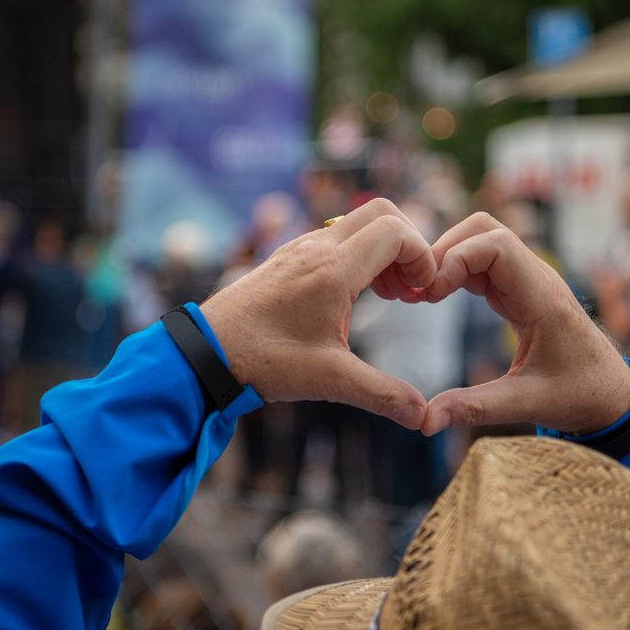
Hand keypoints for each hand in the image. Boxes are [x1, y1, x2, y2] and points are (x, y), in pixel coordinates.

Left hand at [201, 198, 437, 428]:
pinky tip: (354, 296)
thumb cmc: (264, 361)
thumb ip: (381, 394)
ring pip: (357, 223)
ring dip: (383, 250)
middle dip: (408, 244)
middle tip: (411, 288)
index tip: (424, 293)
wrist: (205, 352)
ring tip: (390, 296)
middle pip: (381, 212)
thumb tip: (422, 417)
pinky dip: (358, 255)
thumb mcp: (329, 380)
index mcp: (333, 269)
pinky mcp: (288, 257)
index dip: (422, 256)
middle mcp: (317, 247)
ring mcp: (300, 248)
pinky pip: (335, 236)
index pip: (394, 231)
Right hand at [421, 213, 629, 435]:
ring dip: (448, 258)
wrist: (611, 393)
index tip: (430, 295)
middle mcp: (536, 279)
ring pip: (481, 239)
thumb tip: (425, 422)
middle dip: (444, 250)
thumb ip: (475, 408)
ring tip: (422, 294)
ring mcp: (528, 280)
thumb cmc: (578, 396)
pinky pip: (483, 262)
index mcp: (543, 298)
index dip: (456, 259)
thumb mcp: (527, 405)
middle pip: (483, 229)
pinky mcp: (519, 290)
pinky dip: (456, 270)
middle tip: (418, 290)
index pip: (496, 244)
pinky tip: (436, 298)